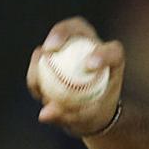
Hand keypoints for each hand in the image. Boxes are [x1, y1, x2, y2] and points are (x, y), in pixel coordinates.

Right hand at [26, 16, 125, 137]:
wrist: (87, 112)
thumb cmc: (94, 115)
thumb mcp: (87, 120)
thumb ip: (70, 116)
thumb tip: (44, 114)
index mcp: (113, 61)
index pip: (113, 52)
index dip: (102, 54)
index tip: (88, 66)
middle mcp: (92, 47)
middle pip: (78, 28)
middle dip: (62, 32)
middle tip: (49, 48)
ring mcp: (72, 46)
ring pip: (55, 37)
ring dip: (43, 50)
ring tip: (38, 71)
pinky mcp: (55, 52)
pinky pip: (41, 55)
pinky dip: (35, 67)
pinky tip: (35, 84)